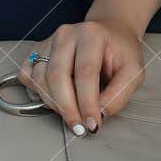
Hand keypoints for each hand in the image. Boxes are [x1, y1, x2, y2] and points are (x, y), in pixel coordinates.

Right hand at [18, 18, 144, 133]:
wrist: (110, 32)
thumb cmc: (121, 53)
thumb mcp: (133, 72)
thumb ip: (119, 93)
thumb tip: (98, 115)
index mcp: (92, 34)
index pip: (85, 72)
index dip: (87, 103)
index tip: (92, 125)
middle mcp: (66, 34)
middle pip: (57, 76)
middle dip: (67, 108)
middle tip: (79, 128)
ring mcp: (49, 41)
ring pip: (40, 79)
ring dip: (54, 104)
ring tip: (72, 114)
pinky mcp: (38, 50)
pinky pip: (28, 77)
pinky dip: (38, 93)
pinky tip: (55, 100)